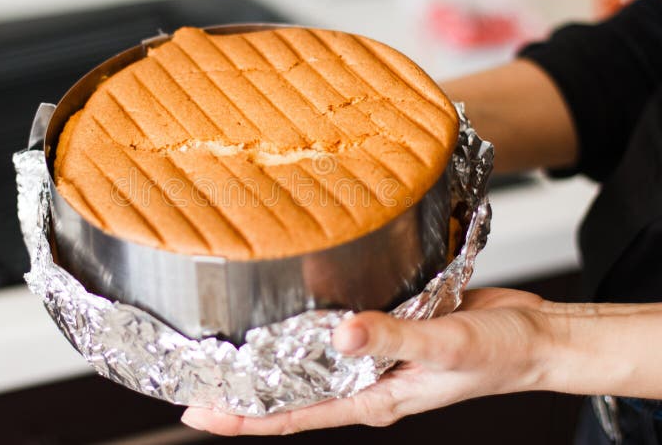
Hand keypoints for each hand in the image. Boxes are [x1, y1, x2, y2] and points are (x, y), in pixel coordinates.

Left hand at [181, 288, 552, 434]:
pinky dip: (308, 326)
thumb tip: (341, 334)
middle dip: (244, 389)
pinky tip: (290, 311)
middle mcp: (366, 382)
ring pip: (310, 361)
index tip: (201, 410)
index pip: (294, 414)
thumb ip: (394, 339)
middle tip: (195, 378)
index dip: (245, 416)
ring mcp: (374, 357)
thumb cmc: (499, 354)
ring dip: (271, 356)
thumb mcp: (446, 345)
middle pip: (292, 391)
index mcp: (374, 399)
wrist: (532, 337)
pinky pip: (337, 332)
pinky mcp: (385, 330)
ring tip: (227, 346)